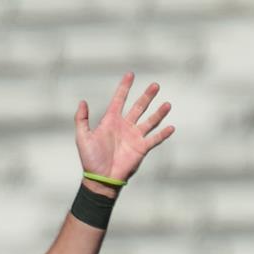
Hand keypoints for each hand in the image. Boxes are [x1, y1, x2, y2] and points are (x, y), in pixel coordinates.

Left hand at [75, 73, 174, 189]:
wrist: (101, 178)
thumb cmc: (91, 159)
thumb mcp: (83, 137)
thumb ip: (81, 119)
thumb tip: (83, 102)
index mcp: (111, 121)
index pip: (119, 99)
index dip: (124, 87)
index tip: (130, 74)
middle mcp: (125, 126)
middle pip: (139, 107)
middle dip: (147, 96)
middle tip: (155, 85)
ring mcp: (134, 137)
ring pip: (150, 121)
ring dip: (159, 113)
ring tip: (167, 104)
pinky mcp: (141, 148)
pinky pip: (154, 139)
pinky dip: (163, 134)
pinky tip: (171, 127)